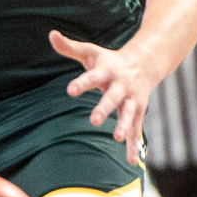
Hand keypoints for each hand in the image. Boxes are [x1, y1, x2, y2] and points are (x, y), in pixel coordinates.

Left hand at [50, 31, 154, 164]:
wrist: (146, 62)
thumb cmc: (110, 60)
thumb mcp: (91, 52)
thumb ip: (70, 47)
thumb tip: (51, 34)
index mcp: (108, 71)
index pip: (92, 77)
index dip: (82, 83)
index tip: (70, 91)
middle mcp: (121, 86)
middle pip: (113, 98)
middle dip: (105, 108)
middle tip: (94, 120)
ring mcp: (131, 100)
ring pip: (129, 114)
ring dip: (124, 126)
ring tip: (116, 138)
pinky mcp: (137, 112)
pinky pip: (135, 130)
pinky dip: (132, 146)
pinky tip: (129, 161)